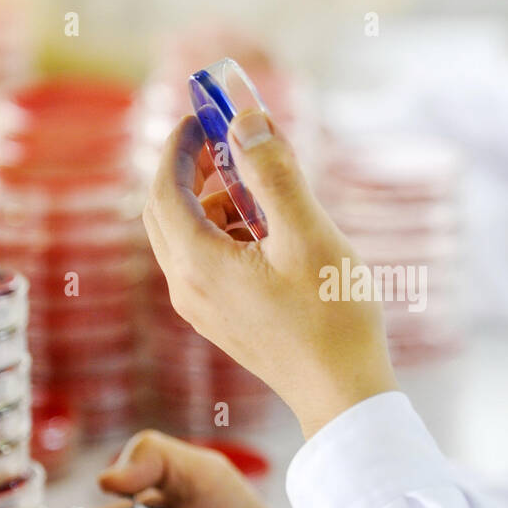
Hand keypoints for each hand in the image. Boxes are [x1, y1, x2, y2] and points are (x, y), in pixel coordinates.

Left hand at [143, 112, 397, 438]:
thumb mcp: (308, 233)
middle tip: (230, 142)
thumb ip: (274, 172)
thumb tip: (247, 119)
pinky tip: (273, 232)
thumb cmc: (331, 316)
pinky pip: (205, 261)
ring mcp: (202, 308)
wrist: (342, 392)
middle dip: (193, 169)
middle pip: (166, 210)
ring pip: (187, 236)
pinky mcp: (222, 320)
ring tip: (266, 189)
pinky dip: (226, 232)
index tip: (206, 116)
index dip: (180, 145)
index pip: (164, 187)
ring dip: (214, 201)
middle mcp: (187, 287)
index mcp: (198, 264)